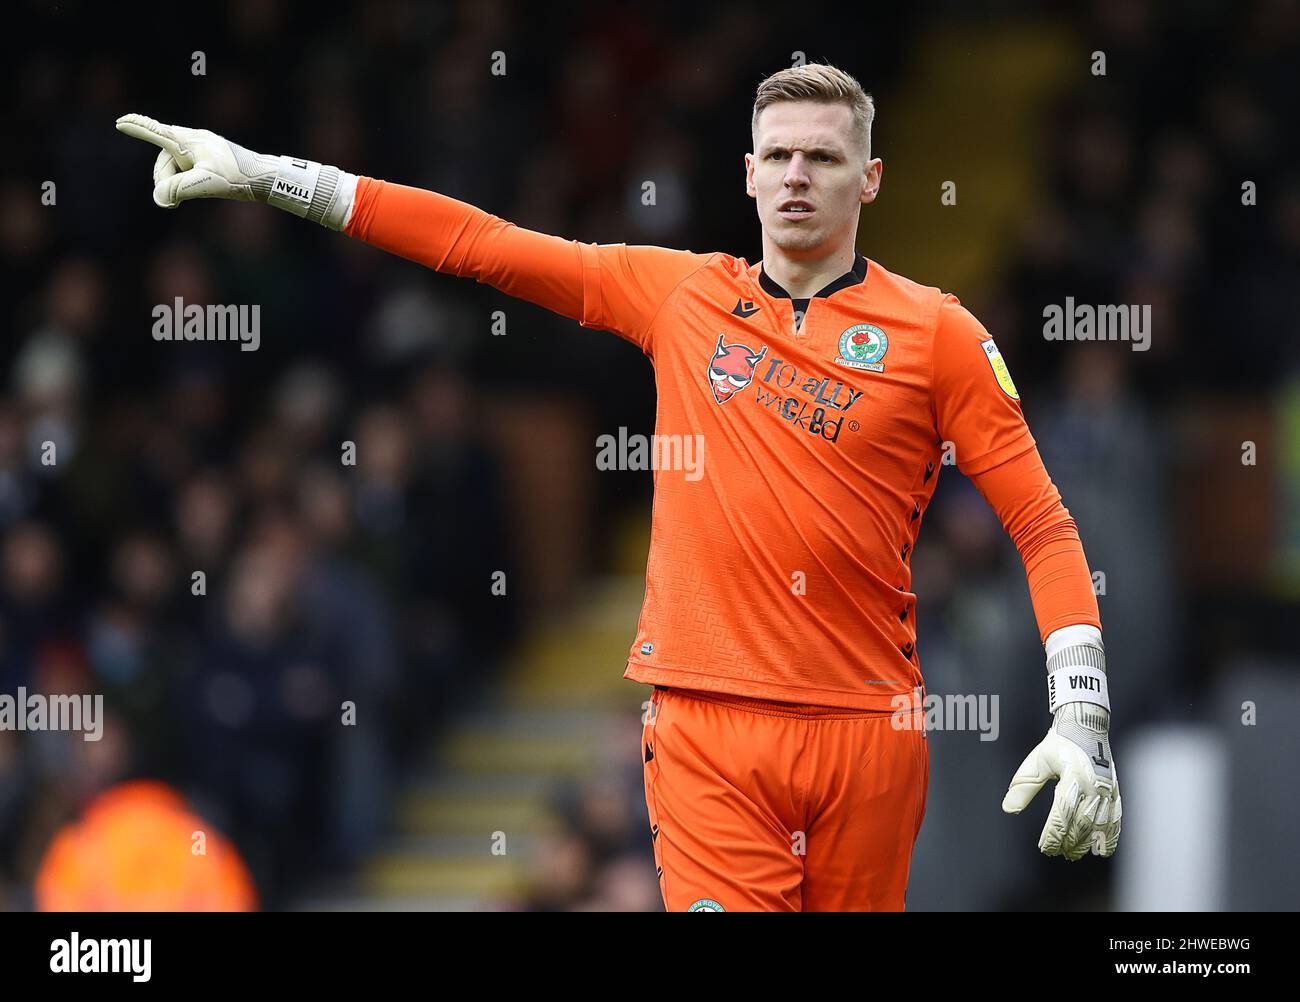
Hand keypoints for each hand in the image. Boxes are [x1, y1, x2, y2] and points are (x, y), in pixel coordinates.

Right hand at [115, 113, 267, 207]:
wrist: (262, 177)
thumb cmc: (236, 177)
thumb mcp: (206, 184)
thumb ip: (178, 189)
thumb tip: (160, 197)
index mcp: (188, 141)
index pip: (157, 132)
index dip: (137, 128)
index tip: (120, 122)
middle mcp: (192, 140)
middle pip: (163, 161)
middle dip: (165, 181)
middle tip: (175, 203)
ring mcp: (200, 148)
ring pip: (174, 168)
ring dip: (178, 184)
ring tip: (199, 191)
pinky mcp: (208, 157)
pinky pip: (186, 169)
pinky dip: (186, 182)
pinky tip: (200, 186)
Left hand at [1002, 702, 1120, 858]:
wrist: (1086, 725)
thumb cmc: (1059, 743)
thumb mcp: (1037, 762)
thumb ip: (1023, 786)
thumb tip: (1008, 808)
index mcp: (1073, 778)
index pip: (1062, 814)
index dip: (1053, 834)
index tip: (1044, 847)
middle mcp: (1093, 786)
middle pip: (1081, 823)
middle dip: (1069, 842)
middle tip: (1058, 853)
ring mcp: (1108, 790)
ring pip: (1099, 825)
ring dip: (1087, 843)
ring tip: (1075, 854)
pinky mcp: (1116, 791)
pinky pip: (1116, 819)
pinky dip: (1111, 836)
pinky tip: (1102, 849)